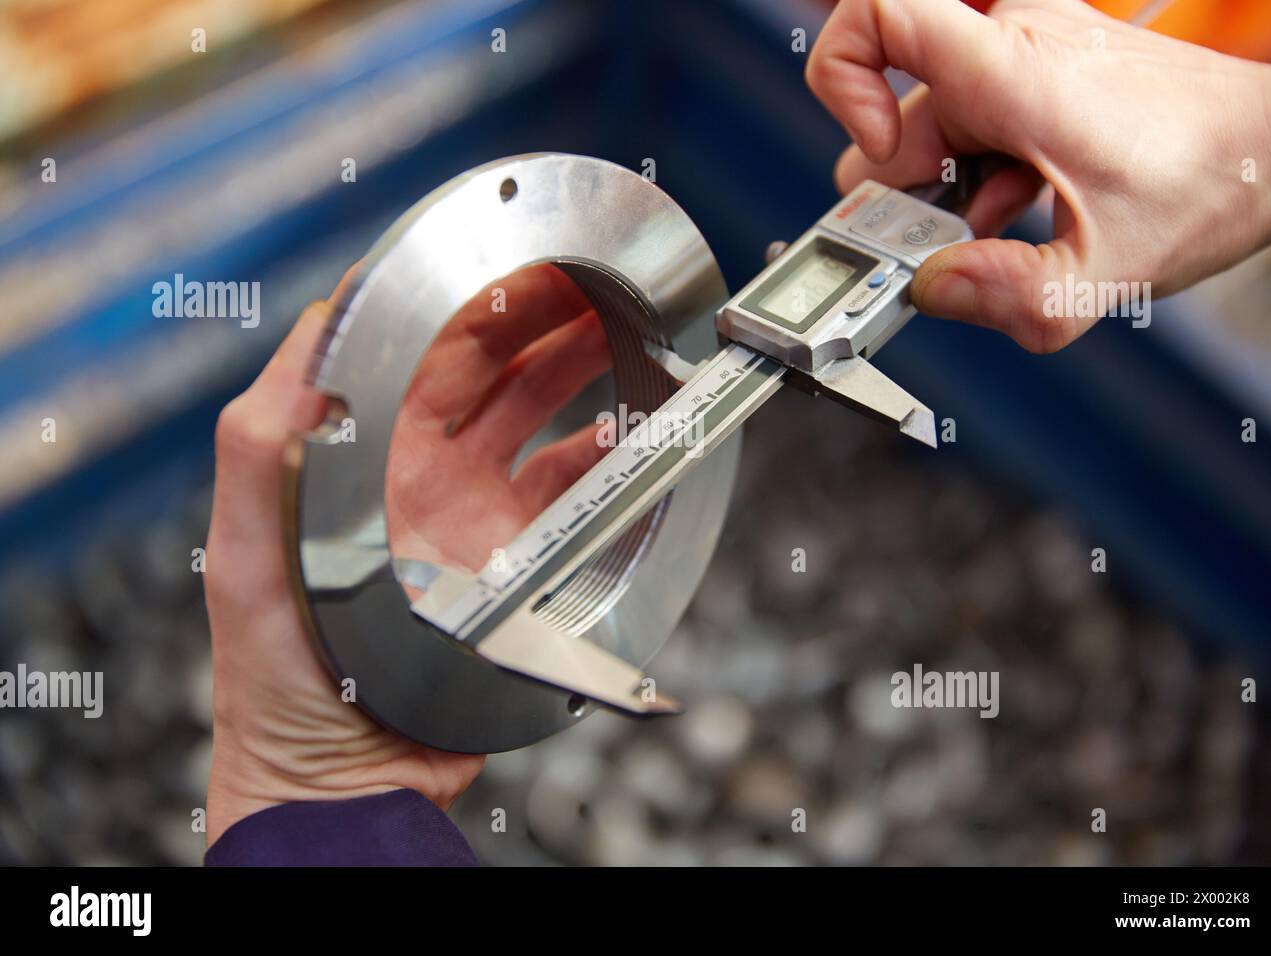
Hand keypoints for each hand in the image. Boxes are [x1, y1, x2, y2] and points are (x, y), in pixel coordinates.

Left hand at [204, 264, 610, 844]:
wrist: (344, 776)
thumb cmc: (277, 675)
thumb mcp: (247, 562)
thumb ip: (258, 454)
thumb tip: (302, 356)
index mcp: (353, 449)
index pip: (408, 346)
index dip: (453, 292)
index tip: (501, 254)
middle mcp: (414, 467)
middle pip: (485, 364)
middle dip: (535, 313)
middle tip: (588, 277)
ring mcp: (467, 508)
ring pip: (533, 412)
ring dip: (577, 367)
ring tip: (622, 329)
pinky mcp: (510, 555)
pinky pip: (563, 488)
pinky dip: (599, 459)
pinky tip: (623, 437)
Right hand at [806, 0, 1270, 351]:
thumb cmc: (1211, 182)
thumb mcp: (1108, 269)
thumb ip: (1011, 297)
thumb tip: (932, 288)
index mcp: (1016, 72)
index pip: (880, 13)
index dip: (845, 81)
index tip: (877, 157)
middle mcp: (1015, 45)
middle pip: (902, 103)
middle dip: (905, 185)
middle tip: (939, 243)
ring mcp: (1028, 55)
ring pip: (937, 121)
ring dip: (947, 187)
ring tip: (999, 232)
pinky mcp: (1040, 75)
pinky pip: (974, 120)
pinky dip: (978, 174)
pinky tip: (1017, 213)